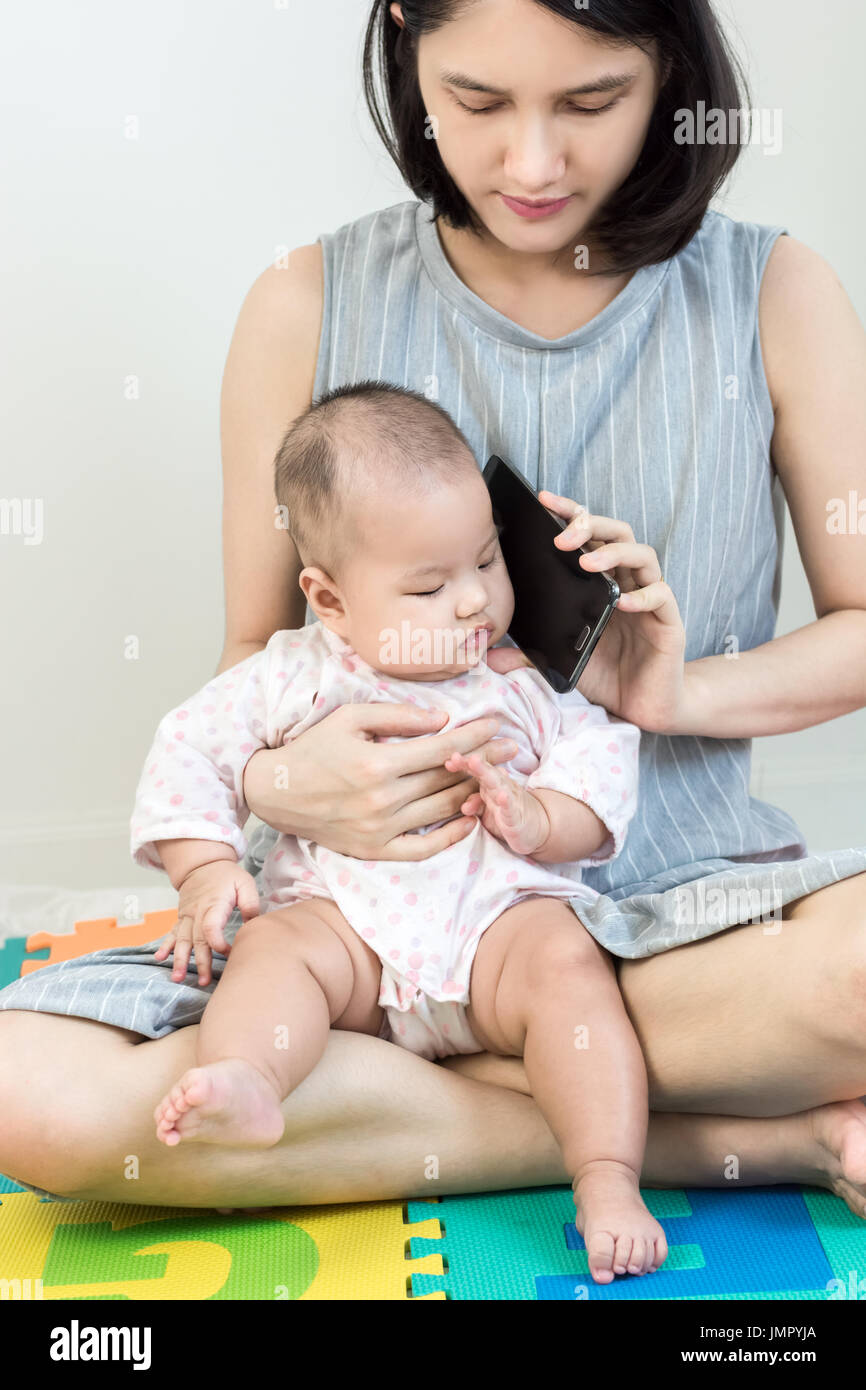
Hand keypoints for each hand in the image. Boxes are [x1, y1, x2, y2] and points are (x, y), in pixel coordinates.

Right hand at [153, 860, 260, 985]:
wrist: (202, 864)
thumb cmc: (226, 875)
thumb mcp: (245, 882)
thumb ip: (250, 903)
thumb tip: (253, 924)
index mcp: (213, 904)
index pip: (211, 927)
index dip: (218, 943)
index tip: (229, 953)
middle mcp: (197, 913)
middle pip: (196, 940)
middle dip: (199, 962)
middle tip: (203, 981)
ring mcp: (187, 916)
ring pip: (181, 940)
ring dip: (179, 960)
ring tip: (177, 978)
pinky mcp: (181, 919)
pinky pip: (172, 933)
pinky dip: (165, 946)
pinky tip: (159, 959)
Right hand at [242, 705, 520, 860]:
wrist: (277, 792)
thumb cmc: (314, 748)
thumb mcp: (351, 717)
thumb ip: (398, 716)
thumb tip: (442, 719)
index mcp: (379, 763)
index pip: (442, 749)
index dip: (475, 736)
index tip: (498, 725)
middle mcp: (383, 800)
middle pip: (447, 779)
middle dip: (485, 762)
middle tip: (511, 750)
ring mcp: (380, 829)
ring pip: (441, 811)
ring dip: (474, 794)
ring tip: (497, 779)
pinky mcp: (375, 849)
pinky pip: (423, 848)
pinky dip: (450, 836)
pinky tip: (469, 820)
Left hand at [443, 750, 550, 856]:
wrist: (540, 827)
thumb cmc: (507, 815)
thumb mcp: (486, 810)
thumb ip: (472, 802)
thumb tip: (458, 802)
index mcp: (490, 784)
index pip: (475, 770)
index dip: (462, 763)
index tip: (448, 759)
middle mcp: (500, 787)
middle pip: (485, 772)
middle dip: (471, 762)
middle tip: (456, 755)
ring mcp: (509, 800)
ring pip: (498, 784)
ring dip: (486, 773)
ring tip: (475, 762)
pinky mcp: (516, 817)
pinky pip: (510, 807)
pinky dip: (506, 800)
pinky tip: (501, 795)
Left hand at [537, 492, 687, 734]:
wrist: (642, 706)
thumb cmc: (605, 675)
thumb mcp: (560, 662)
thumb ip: (529, 657)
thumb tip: (489, 658)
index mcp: (602, 583)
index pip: (589, 536)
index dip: (570, 514)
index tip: (542, 500)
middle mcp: (627, 583)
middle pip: (618, 533)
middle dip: (590, 525)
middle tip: (562, 536)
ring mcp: (650, 601)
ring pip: (643, 556)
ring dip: (614, 553)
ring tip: (587, 562)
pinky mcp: (669, 623)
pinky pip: (662, 597)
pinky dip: (643, 596)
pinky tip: (621, 602)